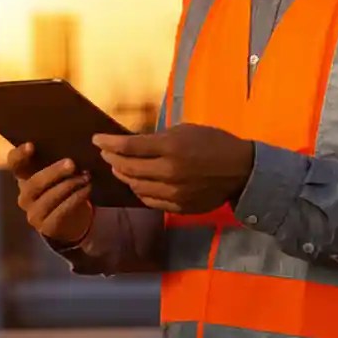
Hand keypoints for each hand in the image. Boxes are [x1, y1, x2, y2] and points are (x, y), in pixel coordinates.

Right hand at [6, 142, 93, 243]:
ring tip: (85, 177)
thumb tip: (73, 142)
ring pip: (47, 199)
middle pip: (33, 183)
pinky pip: (60, 212)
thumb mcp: (58, 172)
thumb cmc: (63, 186)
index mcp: (24, 177)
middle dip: (53, 173)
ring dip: (68, 186)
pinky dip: (75, 199)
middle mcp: (24, 196)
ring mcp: (33, 213)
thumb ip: (58, 158)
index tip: (32, 145)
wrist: (71, 220)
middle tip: (71, 164)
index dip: (19, 154)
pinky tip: (87, 190)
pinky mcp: (46, 227)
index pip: (14, 163)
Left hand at [93, 124, 253, 213]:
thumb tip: (132, 144)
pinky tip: (136, 183)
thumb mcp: (186, 130)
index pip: (129, 147)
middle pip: (128, 168)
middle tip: (106, 154)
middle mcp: (169, 172)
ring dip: (124, 176)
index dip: (108, 143)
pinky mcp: (179, 207)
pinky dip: (139, 191)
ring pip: (136, 187)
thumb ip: (158, 139)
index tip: (96, 140)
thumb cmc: (214, 143)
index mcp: (171, 148)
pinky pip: (150, 200)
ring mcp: (174, 192)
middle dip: (112, 160)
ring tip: (119, 168)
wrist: (241, 171)